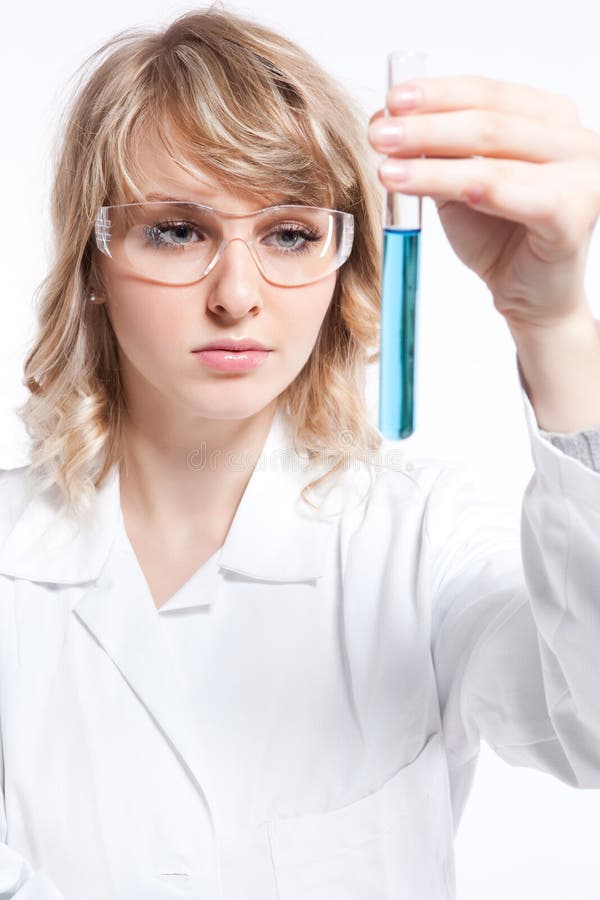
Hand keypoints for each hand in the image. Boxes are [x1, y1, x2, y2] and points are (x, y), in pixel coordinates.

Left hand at [368, 75, 599, 333]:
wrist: (527, 296)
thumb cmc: (499, 237)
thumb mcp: (457, 184)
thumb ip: (435, 152)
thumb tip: (387, 120)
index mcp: (551, 119)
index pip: (489, 93)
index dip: (437, 94)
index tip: (390, 101)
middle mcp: (576, 140)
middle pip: (489, 123)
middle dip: (427, 127)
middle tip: (379, 135)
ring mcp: (583, 178)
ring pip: (496, 160)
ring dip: (433, 163)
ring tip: (387, 170)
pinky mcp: (573, 218)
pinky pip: (518, 198)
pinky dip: (476, 190)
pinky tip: (436, 189)